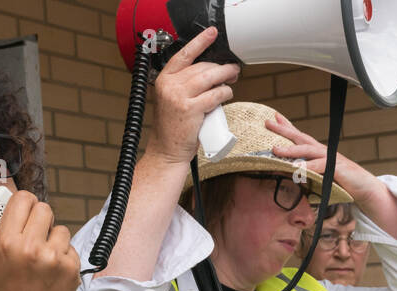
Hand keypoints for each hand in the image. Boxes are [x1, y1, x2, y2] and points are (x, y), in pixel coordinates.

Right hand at [0, 190, 78, 290]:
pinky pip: (70, 247)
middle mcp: (32, 248)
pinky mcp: (71, 269)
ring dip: (52, 237)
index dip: (23, 203)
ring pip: (60, 228)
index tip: (22, 213)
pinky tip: (51, 268)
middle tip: (32, 232)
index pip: (23, 199)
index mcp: (7, 243)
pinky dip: (63, 255)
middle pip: (44, 209)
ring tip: (41, 253)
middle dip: (38, 218)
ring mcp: (54, 259)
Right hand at [147, 27, 239, 165]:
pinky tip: (227, 93)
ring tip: (233, 77)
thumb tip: (212, 72)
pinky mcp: (190, 109)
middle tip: (232, 70)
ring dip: (225, 75)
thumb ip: (185, 85)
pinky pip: (214, 95)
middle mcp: (169, 86)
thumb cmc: (173, 127)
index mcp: (164, 80)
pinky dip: (224, 92)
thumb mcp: (172, 100)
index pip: (183, 55)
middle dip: (220, 67)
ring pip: (209, 77)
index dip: (200, 42)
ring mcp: (179, 97)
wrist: (167, 150)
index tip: (212, 33)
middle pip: (201, 66)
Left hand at [265, 112, 385, 207]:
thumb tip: (292, 177)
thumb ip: (308, 175)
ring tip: (276, 149)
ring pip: (308, 150)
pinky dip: (308, 167)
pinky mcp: (337, 168)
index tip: (273, 117)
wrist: (364, 188)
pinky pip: (320, 166)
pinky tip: (297, 169)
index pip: (301, 136)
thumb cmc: (342, 183)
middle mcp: (323, 151)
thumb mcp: (321, 178)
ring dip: (291, 149)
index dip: (287, 126)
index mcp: (319, 152)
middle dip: (284, 130)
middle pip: (301, 137)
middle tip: (268, 122)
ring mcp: (331, 158)